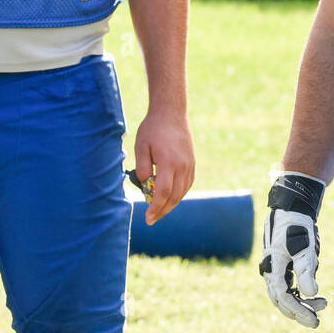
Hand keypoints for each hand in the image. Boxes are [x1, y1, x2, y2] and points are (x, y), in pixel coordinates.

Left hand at [131, 108, 194, 224]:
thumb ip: (143, 169)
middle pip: (174, 196)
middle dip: (162, 210)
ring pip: (182, 192)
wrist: (171, 113)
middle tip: (151, 219)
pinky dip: (178, 194)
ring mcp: (189, 165)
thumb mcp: (141, 147)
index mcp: (168, 162)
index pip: (162, 193)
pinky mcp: (192, 163)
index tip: (147, 218)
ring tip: (158, 211)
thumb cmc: (153, 129)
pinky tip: (169, 197)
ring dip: (170, 204)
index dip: (155, 208)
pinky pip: (187, 185)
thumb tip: (146, 187)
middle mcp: (182, 166)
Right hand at [259, 172, 326, 327]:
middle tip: (317, 320)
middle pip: (282, 299)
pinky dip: (300, 290)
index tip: (314, 320)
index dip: (299, 311)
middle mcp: (271, 269)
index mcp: (273, 266)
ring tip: (323, 302)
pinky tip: (314, 292)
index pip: (284, 297)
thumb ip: (306, 270)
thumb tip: (310, 293)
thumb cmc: (297, 224)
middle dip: (299, 311)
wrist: (292, 205)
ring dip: (302, 301)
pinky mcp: (281, 263)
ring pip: (286, 293)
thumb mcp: (305, 247)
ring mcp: (275, 266)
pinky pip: (288, 284)